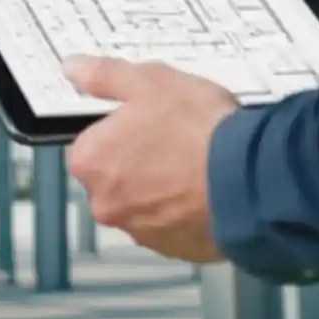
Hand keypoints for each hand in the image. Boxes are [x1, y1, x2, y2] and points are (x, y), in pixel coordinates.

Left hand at [63, 55, 238, 262]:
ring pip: (145, 203)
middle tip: (178, 141)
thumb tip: (71, 68)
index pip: (93, 142)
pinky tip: (209, 191)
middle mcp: (105, 203)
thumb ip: (104, 76)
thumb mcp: (149, 81)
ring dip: (163, 188)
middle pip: (116, 176)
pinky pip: (173, 225)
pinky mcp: (173, 250)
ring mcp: (139, 231)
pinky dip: (186, 211)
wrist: (248, 178)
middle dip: (140, 161)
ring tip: (199, 166)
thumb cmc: (195, 127)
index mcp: (91, 161)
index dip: (123, 128)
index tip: (152, 121)